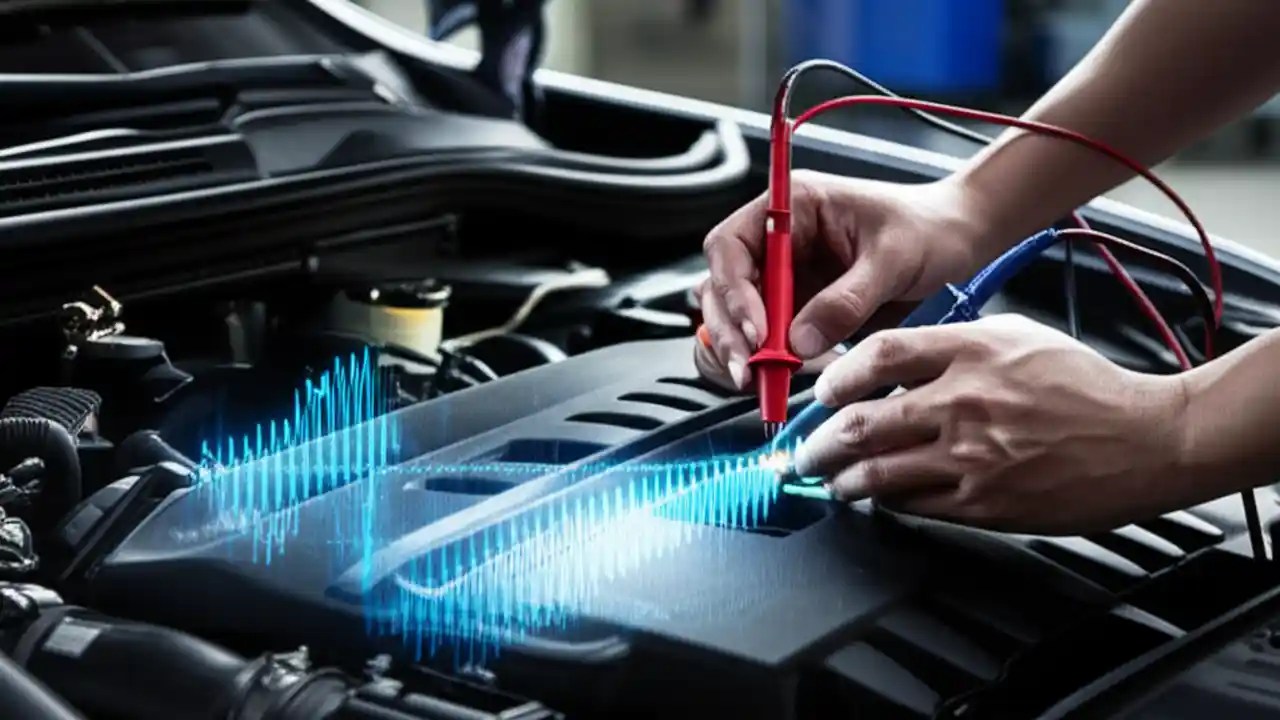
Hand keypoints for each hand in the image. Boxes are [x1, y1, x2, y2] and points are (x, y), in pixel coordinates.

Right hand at [695, 171, 993, 389]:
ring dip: (739, 350)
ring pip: (734, 315)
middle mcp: (777, 240)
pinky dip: (762, 361)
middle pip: (722, 285)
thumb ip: (847, 300)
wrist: (958, 240)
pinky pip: (764, 337)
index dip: (735, 292)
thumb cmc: (929, 228)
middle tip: (749, 372)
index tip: (758, 333)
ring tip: (759, 382)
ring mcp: (785, 275)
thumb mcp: (893, 260)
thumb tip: (798, 342)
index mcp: (791, 207)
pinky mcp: (797, 307)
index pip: (731, 246)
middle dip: (729, 331)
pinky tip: (774, 380)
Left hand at [792, 315, 1191, 534]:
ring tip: (829, 480)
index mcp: (971, 352)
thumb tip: (892, 361)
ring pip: (878, 473)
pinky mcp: (985, 503)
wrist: (1145, 439)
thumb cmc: (1084, 386)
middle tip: (803, 451)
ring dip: (841, 480)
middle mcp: (965, 403)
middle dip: (817, 443)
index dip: (835, 376)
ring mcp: (973, 458)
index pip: (878, 356)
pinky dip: (885, 502)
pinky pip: (914, 505)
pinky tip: (876, 498)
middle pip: (862, 424)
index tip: (820, 391)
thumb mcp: (1017, 336)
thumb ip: (953, 342)